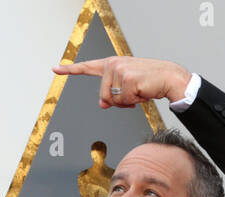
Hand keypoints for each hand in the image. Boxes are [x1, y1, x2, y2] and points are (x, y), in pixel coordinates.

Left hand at [52, 56, 190, 108]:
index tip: (55, 69)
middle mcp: (113, 64)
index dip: (70, 69)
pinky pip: (123, 101)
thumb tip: (102, 104)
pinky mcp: (127, 79)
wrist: (169, 78)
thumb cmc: (148, 82)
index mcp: (111, 64)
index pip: (87, 67)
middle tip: (132, 94)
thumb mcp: (127, 88)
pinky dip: (134, 102)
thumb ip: (112, 94)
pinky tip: (142, 92)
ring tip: (138, 91)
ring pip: (112, 100)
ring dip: (127, 102)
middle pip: (103, 96)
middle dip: (117, 101)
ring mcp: (119, 70)